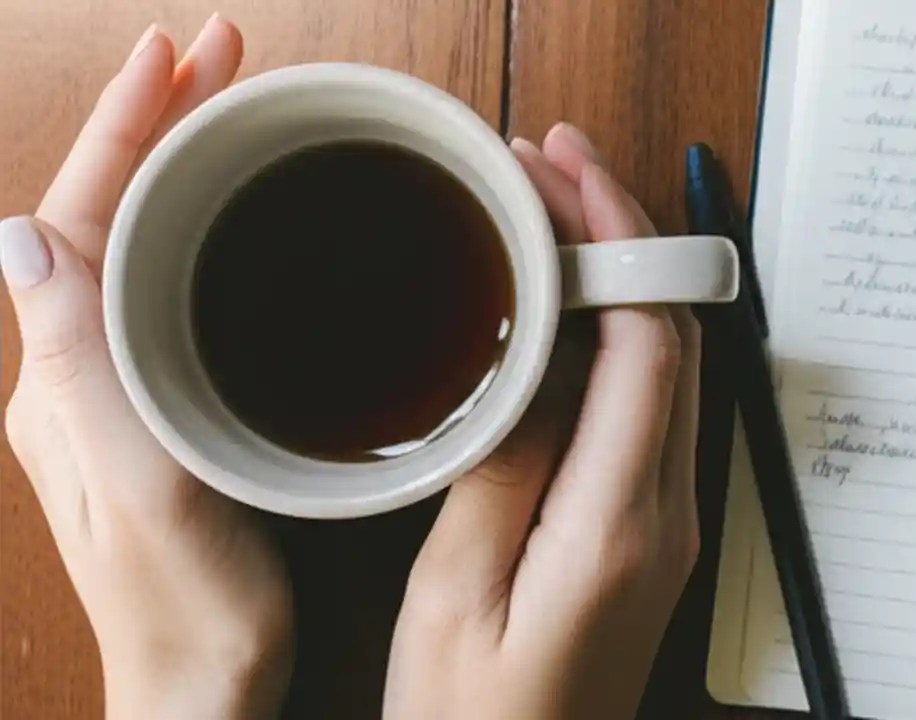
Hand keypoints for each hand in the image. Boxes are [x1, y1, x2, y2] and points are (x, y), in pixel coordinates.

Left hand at [2, 18, 291, 719]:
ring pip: (143, 241)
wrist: (206, 680)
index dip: (127, 126)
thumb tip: (18, 236)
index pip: (83, 217)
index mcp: (67, 377)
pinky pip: (172, 286)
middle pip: (110, 212)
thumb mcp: (144, 489)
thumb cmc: (188, 606)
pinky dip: (207, 226)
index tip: (178, 52)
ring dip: (181, 162)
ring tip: (232, 105)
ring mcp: (120, 384)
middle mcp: (80, 368)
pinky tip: (244, 217)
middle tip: (221, 53)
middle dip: (158, 121)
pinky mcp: (164, 403)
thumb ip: (83, 370)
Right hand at [382, 123, 701, 719]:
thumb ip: (497, 475)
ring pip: (667, 364)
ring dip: (621, 280)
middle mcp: (667, 515)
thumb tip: (527, 366)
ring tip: (551, 216)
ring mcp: (668, 522)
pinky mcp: (648, 531)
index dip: (616, 242)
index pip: (648, 342)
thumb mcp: (453, 599)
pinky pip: (648, 407)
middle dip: (623, 236)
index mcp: (619, 526)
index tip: (564, 175)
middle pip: (673, 336)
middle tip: (550, 169)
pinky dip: (616, 337)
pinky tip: (563, 311)